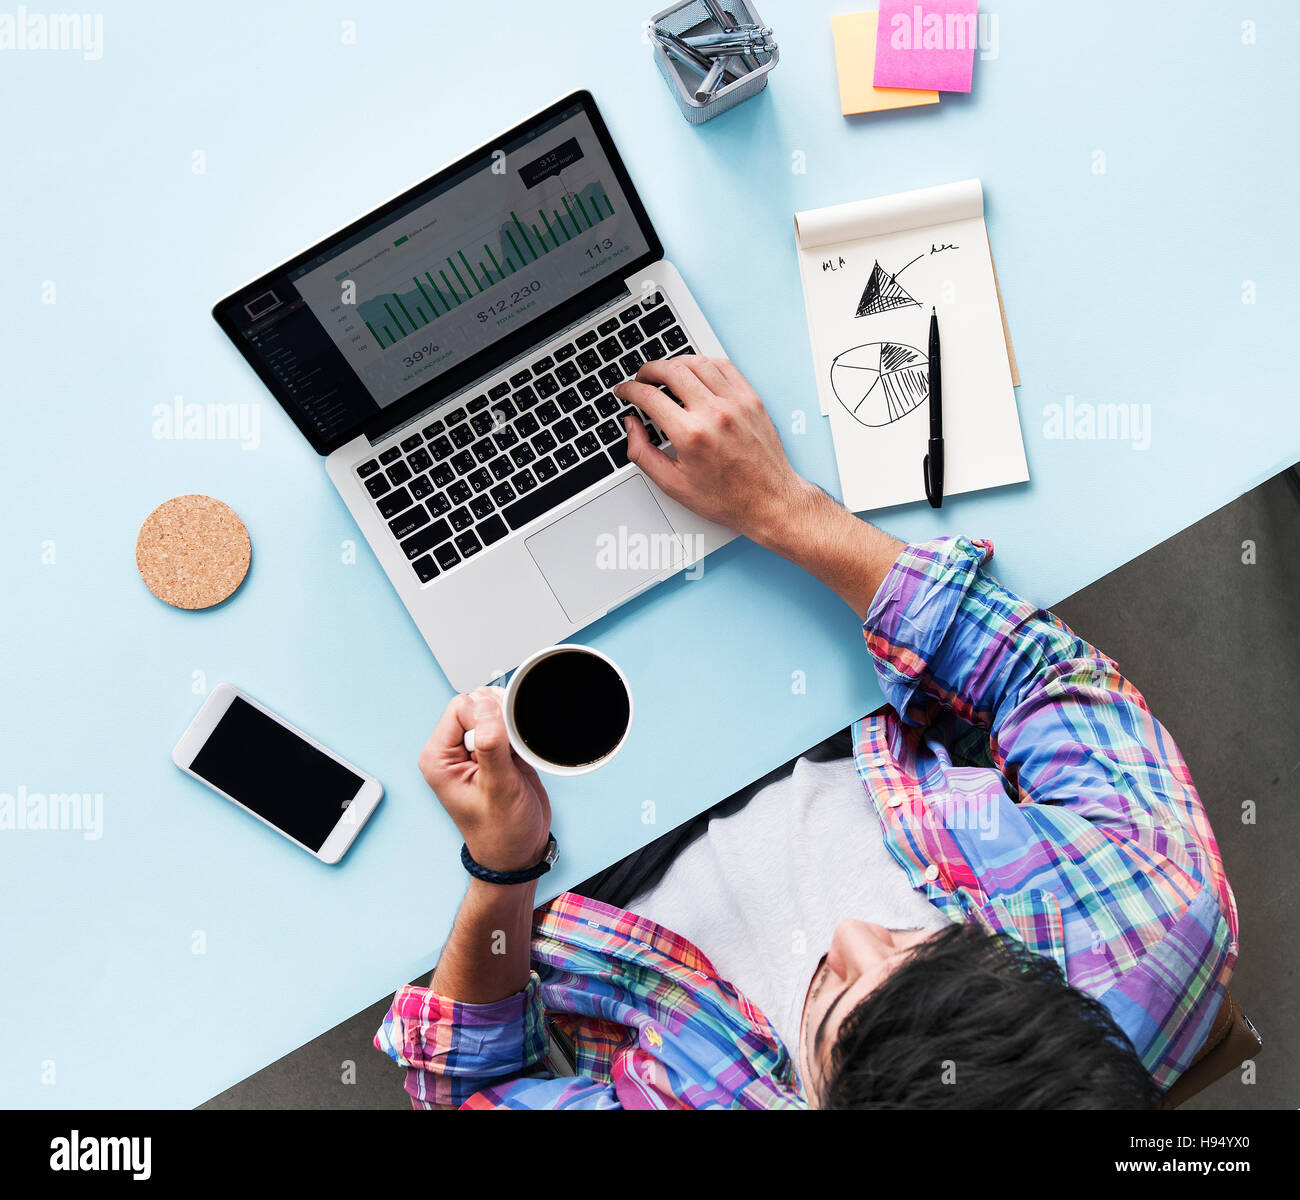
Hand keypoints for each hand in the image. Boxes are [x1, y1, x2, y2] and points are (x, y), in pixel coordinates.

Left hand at [417, 687, 551, 873]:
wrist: (519, 852)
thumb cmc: (501, 833)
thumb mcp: (497, 789)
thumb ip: (491, 746)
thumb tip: (487, 706)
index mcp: (439, 758)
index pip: (460, 708)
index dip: (486, 717)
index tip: (502, 742)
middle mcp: (452, 752)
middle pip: (477, 705)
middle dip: (500, 721)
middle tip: (510, 752)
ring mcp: (474, 751)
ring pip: (494, 712)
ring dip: (512, 728)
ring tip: (515, 759)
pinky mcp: (495, 753)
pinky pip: (508, 726)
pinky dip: (520, 735)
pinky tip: (521, 759)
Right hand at [612, 355, 813, 544]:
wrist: (769, 501)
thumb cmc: (727, 498)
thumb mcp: (673, 485)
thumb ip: (642, 453)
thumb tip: (631, 426)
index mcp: (691, 435)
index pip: (650, 396)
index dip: (629, 390)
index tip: (624, 391)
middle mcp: (714, 413)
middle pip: (671, 371)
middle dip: (648, 371)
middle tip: (640, 379)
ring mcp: (736, 403)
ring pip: (697, 363)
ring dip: (675, 363)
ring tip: (665, 373)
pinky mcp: (752, 400)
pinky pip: (724, 367)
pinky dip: (704, 363)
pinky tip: (696, 371)